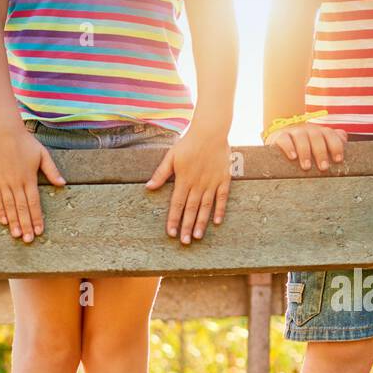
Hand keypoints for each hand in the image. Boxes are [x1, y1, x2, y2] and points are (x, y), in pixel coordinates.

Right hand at [0, 127, 64, 243]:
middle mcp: (16, 183)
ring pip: (10, 206)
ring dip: (14, 222)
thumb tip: (62, 184)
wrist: (3, 131)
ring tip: (17, 235)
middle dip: (26, 225)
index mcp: (30, 178)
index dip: (37, 218)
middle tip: (29, 240)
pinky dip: (0, 210)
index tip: (40, 231)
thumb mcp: (43, 154)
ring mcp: (3, 182)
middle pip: (22, 208)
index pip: (34, 203)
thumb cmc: (25, 142)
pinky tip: (4, 221)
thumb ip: (52, 171)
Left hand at [147, 126, 232, 244]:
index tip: (171, 233)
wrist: (210, 131)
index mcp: (184, 179)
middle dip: (187, 226)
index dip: (173, 219)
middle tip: (185, 242)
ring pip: (206, 206)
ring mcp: (212, 182)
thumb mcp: (171, 157)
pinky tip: (217, 222)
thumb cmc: (188, 143)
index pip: (177, 204)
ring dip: (202, 222)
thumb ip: (160, 174)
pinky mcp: (224, 178)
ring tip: (198, 237)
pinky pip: (222, 197)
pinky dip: (220, 209)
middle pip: (191, 209)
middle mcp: (198, 183)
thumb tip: (148, 187)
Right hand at [265, 122, 347, 171]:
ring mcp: (294, 131)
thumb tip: (344, 140)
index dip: (336, 146)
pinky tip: (293, 157)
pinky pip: (284, 139)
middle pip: (316, 137)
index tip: (338, 160)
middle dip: (321, 152)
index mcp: (320, 131)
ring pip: (301, 138)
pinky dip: (289, 147)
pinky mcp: (280, 136)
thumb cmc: (304, 146)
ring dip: (305, 152)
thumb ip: (333, 140)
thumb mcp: (319, 143)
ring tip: (307, 167)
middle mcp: (308, 129)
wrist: (281, 136)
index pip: (330, 135)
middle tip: (323, 168)